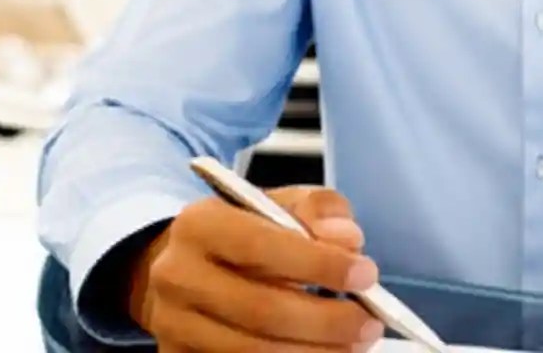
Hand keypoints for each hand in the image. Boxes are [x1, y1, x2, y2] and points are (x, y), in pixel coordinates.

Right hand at [128, 186, 384, 351]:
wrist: (186, 268)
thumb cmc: (246, 234)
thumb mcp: (281, 204)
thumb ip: (318, 209)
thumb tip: (347, 238)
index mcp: (199, 224)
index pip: (260, 246)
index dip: (318, 264)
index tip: (366, 275)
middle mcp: (176, 275)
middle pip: (260, 309)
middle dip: (326, 321)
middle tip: (370, 322)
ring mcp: (173, 325)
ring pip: (250, 351)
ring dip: (314, 352)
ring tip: (355, 343)